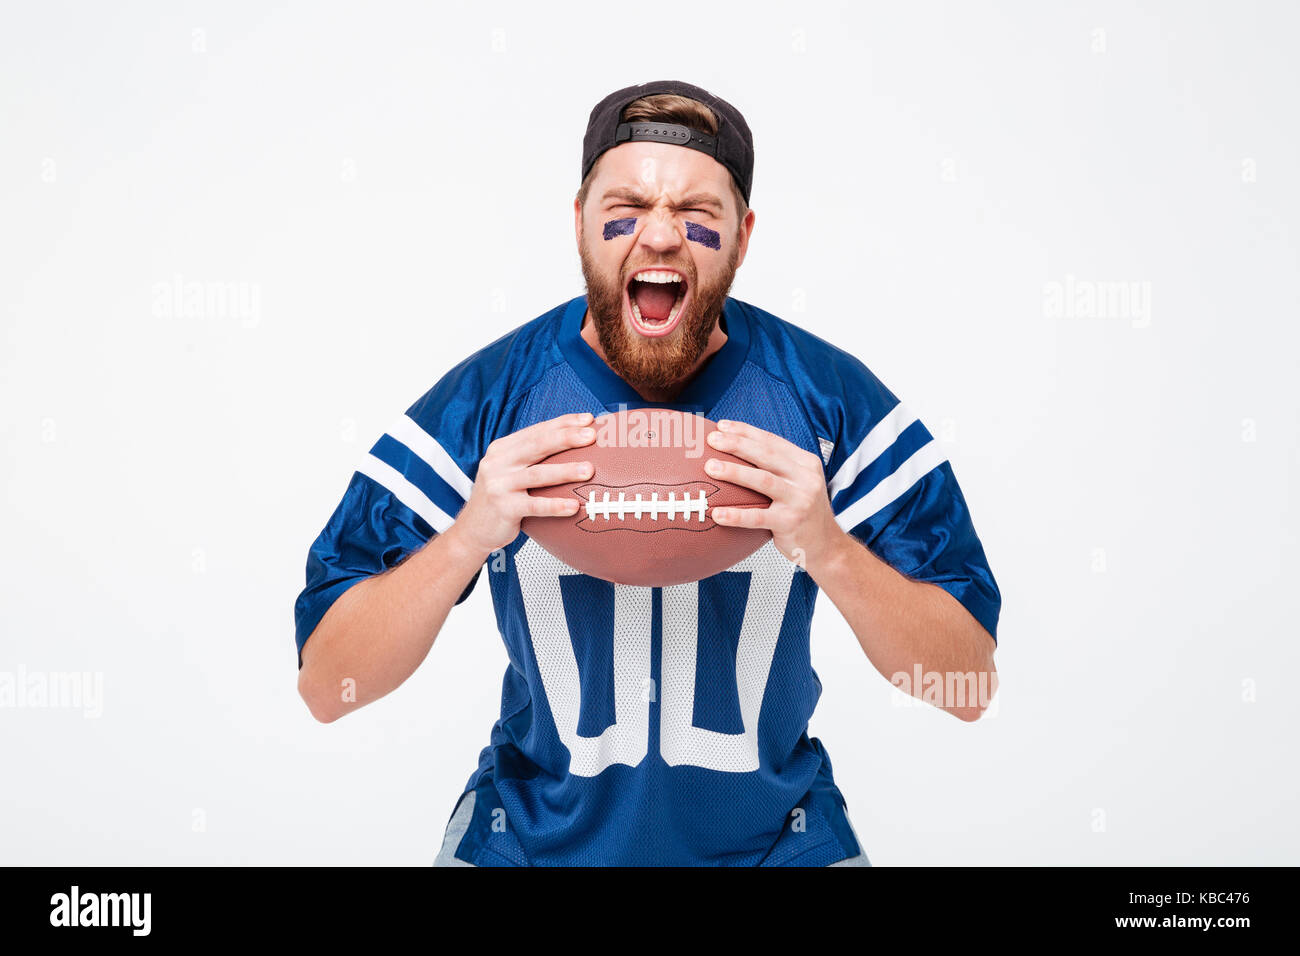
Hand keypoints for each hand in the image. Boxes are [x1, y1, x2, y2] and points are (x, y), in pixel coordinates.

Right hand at [449, 412, 596, 558]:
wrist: (472, 530)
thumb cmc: (501, 498)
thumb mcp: (509, 471)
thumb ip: (532, 458)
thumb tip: (574, 445)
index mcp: (502, 449)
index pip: (537, 431)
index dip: (563, 423)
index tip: (588, 419)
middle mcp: (498, 462)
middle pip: (537, 445)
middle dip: (566, 437)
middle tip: (591, 435)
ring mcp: (499, 485)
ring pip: (537, 474)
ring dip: (565, 471)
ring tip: (589, 470)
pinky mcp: (504, 508)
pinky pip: (534, 506)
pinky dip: (555, 506)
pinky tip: (574, 506)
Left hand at [704, 419, 846, 571]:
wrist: (827, 544)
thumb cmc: (803, 511)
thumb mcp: (798, 483)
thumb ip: (776, 468)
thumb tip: (736, 451)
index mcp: (805, 463)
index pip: (772, 441)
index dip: (746, 431)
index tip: (721, 425)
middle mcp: (805, 478)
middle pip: (767, 455)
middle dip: (737, 444)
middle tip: (712, 439)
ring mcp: (800, 500)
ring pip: (763, 480)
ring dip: (735, 472)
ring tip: (710, 467)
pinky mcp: (791, 523)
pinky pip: (759, 518)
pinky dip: (736, 515)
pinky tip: (717, 514)